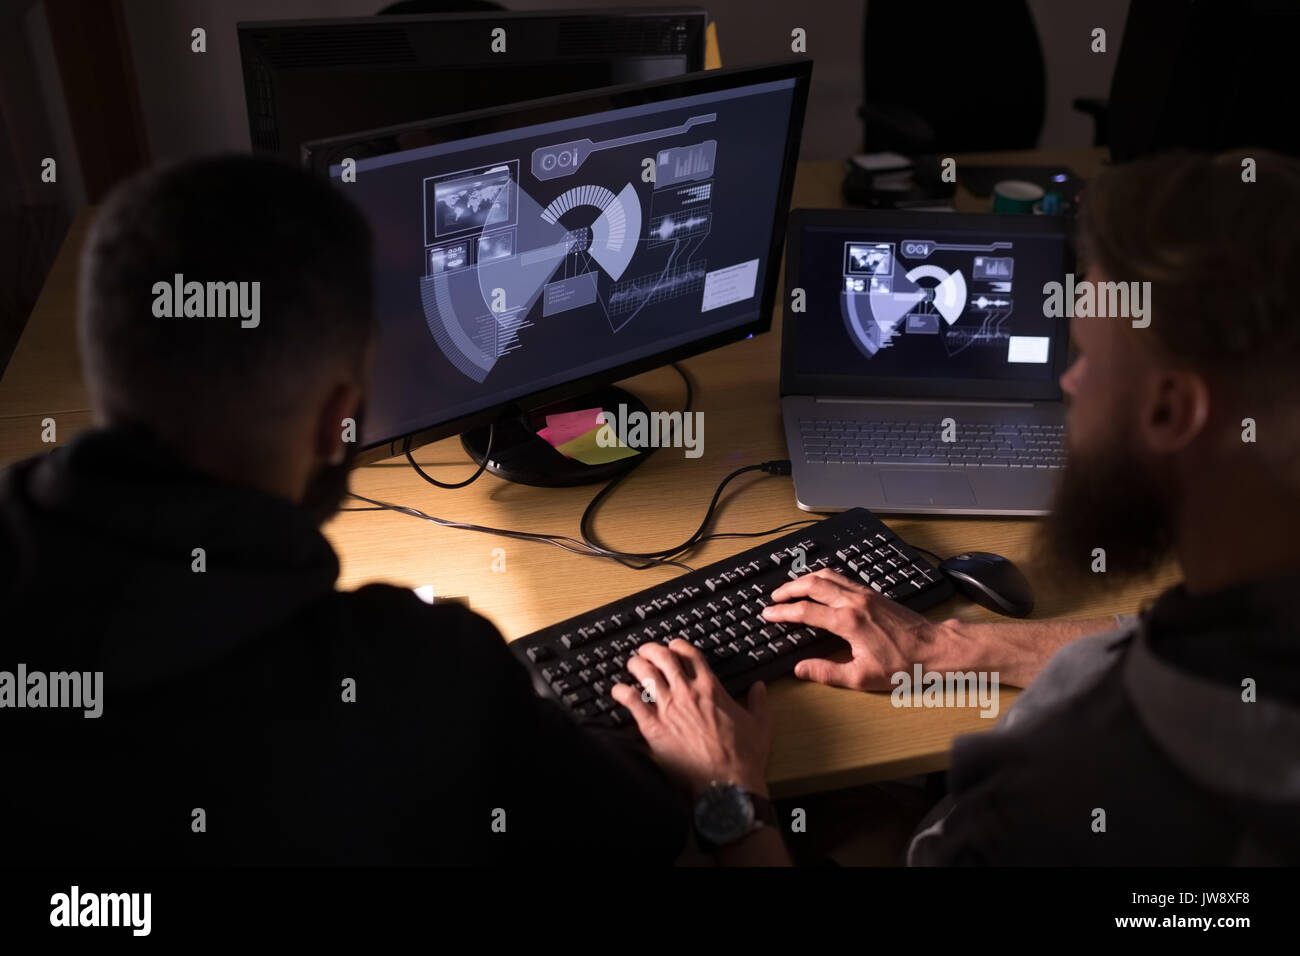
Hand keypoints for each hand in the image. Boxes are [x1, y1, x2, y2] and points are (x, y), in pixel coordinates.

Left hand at [611, 639, 772, 797]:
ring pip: (645, 674)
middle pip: (663, 658)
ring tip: (632, 665)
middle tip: (645, 651)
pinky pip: (632, 702)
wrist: (727, 783)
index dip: (678, 646)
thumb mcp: (760, 724)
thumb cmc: (743, 756)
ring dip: (636, 665)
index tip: (673, 647)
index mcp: (711, 687)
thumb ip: (759, 702)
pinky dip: (622, 692)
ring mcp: (668, 708)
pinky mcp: (654, 728)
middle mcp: (687, 692)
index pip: (690, 654)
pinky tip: (618, 691)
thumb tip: (759, 688)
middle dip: (651, 650)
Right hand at [762, 569, 958, 690]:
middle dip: (789, 589)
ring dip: (805, 579)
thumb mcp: (862, 678)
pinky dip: (824, 578)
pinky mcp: (873, 593)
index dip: (782, 612)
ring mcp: (865, 594)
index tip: (768, 614)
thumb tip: (800, 669)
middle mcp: (854, 602)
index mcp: (848, 622)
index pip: (805, 612)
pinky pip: (842, 578)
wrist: (934, 648)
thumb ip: (827, 673)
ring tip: (791, 587)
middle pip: (812, 584)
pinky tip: (820, 584)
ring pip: (828, 576)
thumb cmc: (903, 665)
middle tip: (773, 597)